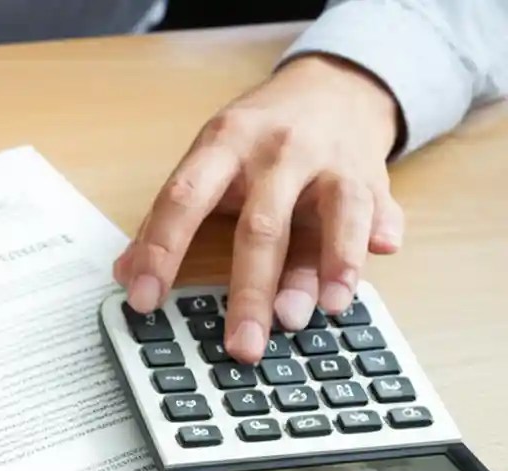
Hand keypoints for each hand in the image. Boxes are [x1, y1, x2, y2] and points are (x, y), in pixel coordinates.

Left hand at [114, 54, 403, 363]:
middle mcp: (276, 151)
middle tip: (242, 346)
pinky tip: (383, 253)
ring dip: (329, 264)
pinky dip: (382, 230)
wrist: (333, 86)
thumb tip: (124, 273)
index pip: (183, 200)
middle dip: (250, 292)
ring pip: (332, 213)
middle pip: (260, 226)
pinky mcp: (371, 173)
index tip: (144, 300)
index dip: (161, 250)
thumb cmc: (259, 137)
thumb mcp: (208, 162)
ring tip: (321, 312)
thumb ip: (168, 217)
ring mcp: (328, 160)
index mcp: (222, 145)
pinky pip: (378, 205)